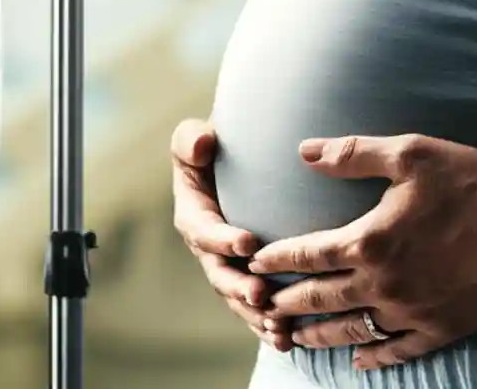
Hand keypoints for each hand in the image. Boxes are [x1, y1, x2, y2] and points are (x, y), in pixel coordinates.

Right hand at [171, 118, 293, 351]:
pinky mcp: (249, 277)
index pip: (202, 229)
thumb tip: (200, 145)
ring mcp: (229, 266)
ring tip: (279, 327)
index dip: (222, 238)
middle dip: (239, 287)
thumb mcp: (194, 137)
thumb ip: (190, 139)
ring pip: (239, 297)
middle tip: (262, 295)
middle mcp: (209, 246)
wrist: (241, 161)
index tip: (248, 241)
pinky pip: (255, 308)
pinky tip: (287, 339)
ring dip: (256, 314)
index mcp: (194, 213)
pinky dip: (268, 325)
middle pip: (220, 273)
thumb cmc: (218, 147)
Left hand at [247, 134, 476, 369]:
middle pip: (319, 299)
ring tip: (295, 337)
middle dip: (285, 302)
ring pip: (352, 331)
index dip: (276, 259)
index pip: (306, 255)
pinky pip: (399, 349)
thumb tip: (303, 152)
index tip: (254, 263)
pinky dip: (374, 357)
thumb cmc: (472, 182)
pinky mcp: (442, 328)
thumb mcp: (409, 154)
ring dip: (318, 335)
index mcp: (368, 241)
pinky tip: (359, 361)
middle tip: (260, 305)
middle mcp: (382, 284)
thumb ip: (352, 153)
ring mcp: (412, 311)